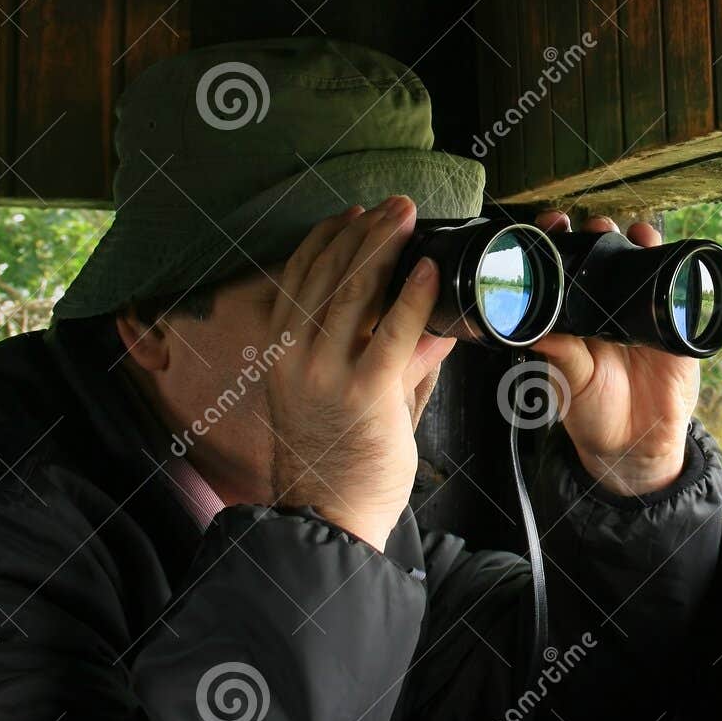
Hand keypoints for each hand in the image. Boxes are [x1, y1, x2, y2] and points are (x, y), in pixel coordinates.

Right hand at [263, 197, 453, 550]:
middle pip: (326, 274)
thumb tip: (439, 318)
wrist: (328, 516)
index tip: (355, 212)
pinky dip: (412, 297)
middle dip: (363, 231)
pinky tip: (428, 271)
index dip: (327, 238)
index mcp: (282, 352)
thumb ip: (395, 354)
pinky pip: (392, 334)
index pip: (298, 276)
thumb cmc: (341, 458)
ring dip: (383, 247)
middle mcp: (294, 357)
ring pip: (353, 293)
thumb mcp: (356, 394)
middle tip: (396, 204)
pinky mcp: (363, 394)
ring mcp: (325, 374)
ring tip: (407, 217)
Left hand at [529, 211, 699, 497]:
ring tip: (635, 232)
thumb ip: (561, 357)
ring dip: (639, 240)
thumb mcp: (571, 385)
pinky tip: (669, 254)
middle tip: (596, 226)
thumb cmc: (593, 416)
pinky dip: (676, 269)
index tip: (553, 225)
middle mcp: (607, 309)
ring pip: (642, 265)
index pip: (566, 269)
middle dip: (600, 232)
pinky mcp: (674, 328)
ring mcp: (642, 315)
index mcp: (576, 318)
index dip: (560, 243)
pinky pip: (678, 292)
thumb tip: (535, 331)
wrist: (637, 448)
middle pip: (605, 256)